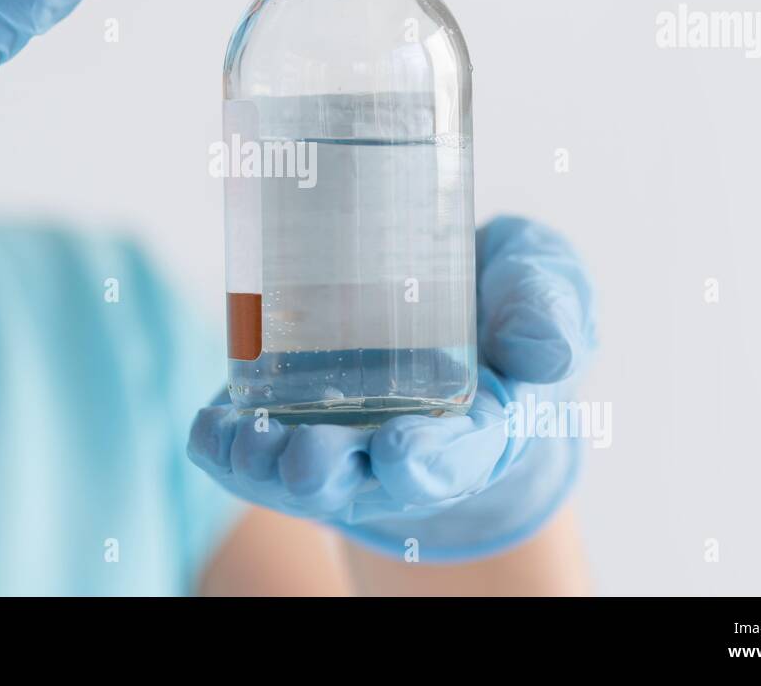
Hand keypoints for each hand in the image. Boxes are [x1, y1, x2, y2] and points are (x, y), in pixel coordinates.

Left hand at [188, 216, 595, 562]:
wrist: (455, 302)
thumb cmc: (507, 296)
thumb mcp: (547, 283)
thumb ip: (551, 306)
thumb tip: (539, 348)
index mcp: (480, 423)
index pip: (458, 454)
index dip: (430, 459)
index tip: (399, 451)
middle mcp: (405, 443)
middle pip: (367, 476)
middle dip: (333, 473)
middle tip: (306, 462)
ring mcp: (343, 436)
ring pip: (300, 471)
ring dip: (269, 467)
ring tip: (246, 445)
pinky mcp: (291, 416)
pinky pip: (253, 449)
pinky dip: (227, 446)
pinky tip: (210, 429)